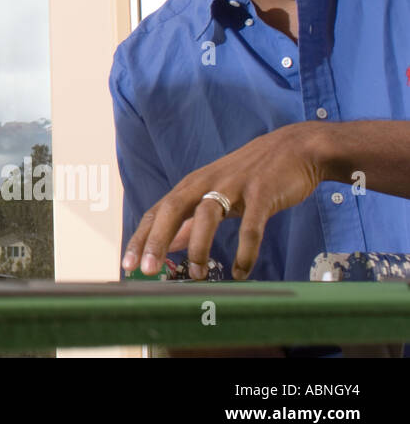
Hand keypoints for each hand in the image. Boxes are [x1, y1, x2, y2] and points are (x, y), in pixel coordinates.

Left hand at [121, 122, 324, 280]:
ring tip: (196, 274)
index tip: (127, 264)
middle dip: (157, 240)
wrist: (295, 149)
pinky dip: (245, 250)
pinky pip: (251, 225)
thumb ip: (191, 218)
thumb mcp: (215, 194)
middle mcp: (207, 182)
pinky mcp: (263, 192)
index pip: (157, 212)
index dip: (141, 238)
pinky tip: (240, 271)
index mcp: (192, 185)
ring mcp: (234, 185)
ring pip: (207, 214)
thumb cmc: (251, 176)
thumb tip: (170, 243)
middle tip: (148, 269)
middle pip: (173, 209)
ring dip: (199, 246)